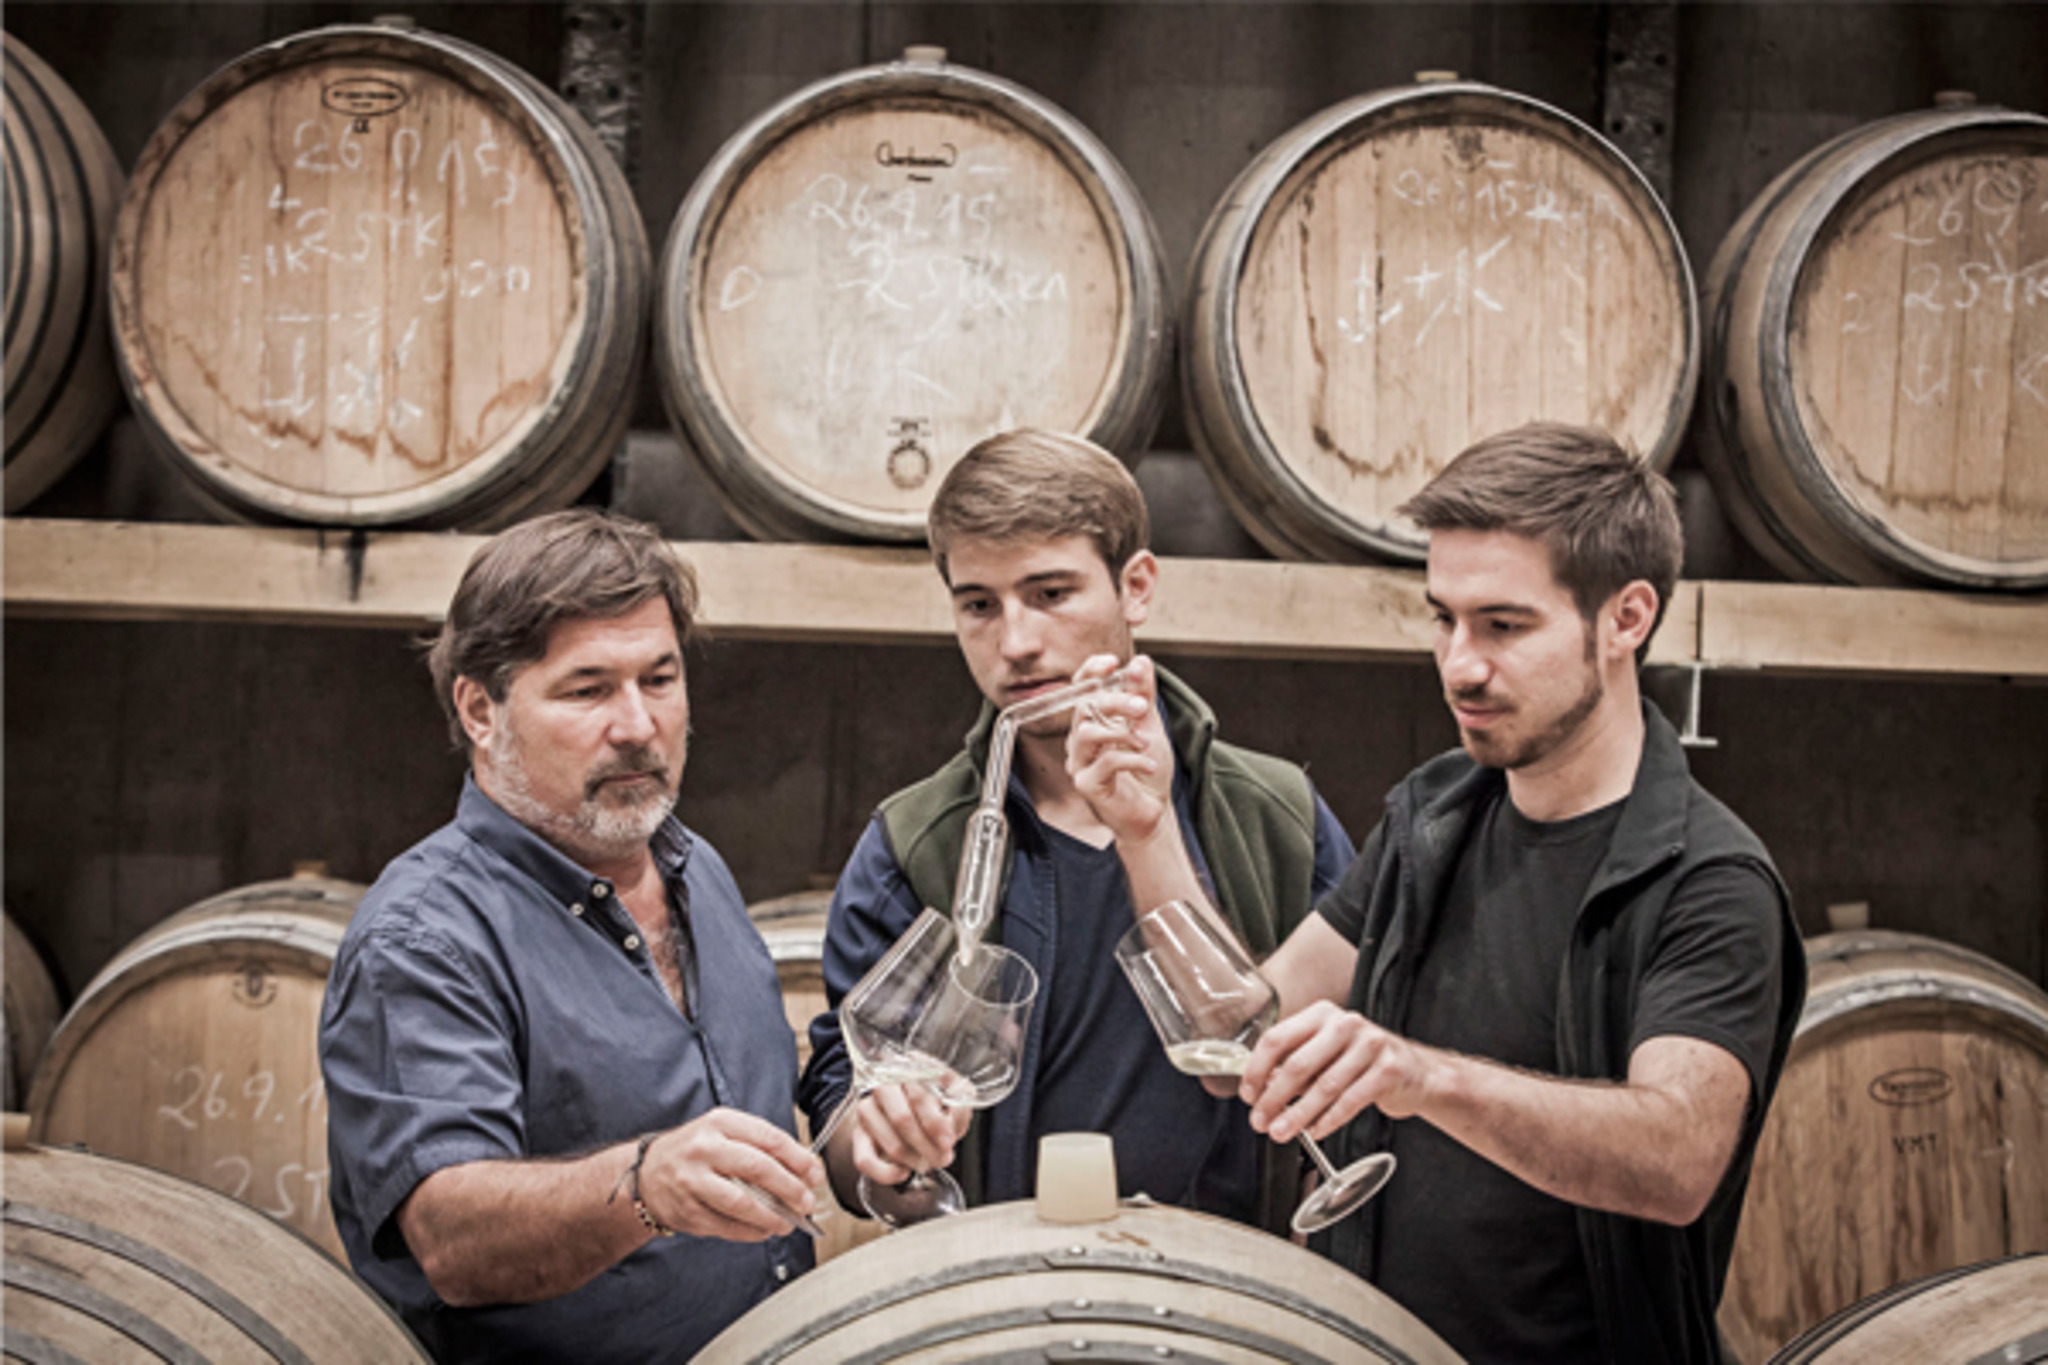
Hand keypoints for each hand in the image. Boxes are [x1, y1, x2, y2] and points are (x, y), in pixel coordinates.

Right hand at [639, 1108, 824, 1241]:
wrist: (647, 1173)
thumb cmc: (695, 1152)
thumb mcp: (725, 1134)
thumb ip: (762, 1147)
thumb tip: (807, 1170)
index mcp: (720, 1123)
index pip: (769, 1138)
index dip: (798, 1159)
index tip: (814, 1174)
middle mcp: (704, 1148)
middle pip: (758, 1169)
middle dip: (790, 1188)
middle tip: (806, 1202)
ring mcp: (692, 1180)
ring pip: (742, 1202)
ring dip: (772, 1216)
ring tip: (788, 1222)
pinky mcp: (687, 1210)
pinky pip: (727, 1225)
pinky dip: (751, 1231)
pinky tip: (763, 1230)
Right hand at [850, 1081, 971, 1184]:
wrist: (910, 1108)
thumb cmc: (936, 1102)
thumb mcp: (954, 1097)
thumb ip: (958, 1108)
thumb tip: (950, 1126)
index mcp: (908, 1068)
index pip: (919, 1096)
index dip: (935, 1122)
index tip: (948, 1141)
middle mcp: (883, 1085)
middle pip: (902, 1119)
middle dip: (927, 1145)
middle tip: (943, 1157)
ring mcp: (867, 1109)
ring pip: (889, 1142)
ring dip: (914, 1159)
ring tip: (929, 1163)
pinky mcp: (858, 1134)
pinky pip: (864, 1160)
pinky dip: (885, 1173)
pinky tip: (903, 1172)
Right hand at [1066, 654, 1173, 845]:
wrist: (1155, 812)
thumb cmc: (1147, 772)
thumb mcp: (1150, 726)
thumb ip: (1143, 696)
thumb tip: (1141, 661)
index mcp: (1093, 721)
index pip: (1082, 689)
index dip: (1092, 671)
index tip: (1113, 662)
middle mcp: (1080, 740)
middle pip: (1084, 707)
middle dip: (1115, 701)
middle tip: (1140, 706)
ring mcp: (1080, 763)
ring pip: (1086, 733)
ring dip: (1119, 731)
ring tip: (1145, 740)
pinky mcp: (1087, 785)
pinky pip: (1104, 762)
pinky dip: (1131, 758)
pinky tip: (1148, 763)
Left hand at [1240, 1001, 1437, 1142]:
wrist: (1416, 1071)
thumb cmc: (1362, 1063)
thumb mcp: (1326, 1054)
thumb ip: (1296, 1066)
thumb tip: (1261, 1092)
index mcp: (1321, 1014)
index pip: (1277, 1038)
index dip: (1257, 1069)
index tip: (1248, 1094)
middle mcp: (1345, 1023)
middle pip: (1297, 1064)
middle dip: (1273, 1098)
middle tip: (1260, 1121)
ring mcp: (1370, 1044)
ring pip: (1323, 1086)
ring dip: (1297, 1115)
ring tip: (1282, 1132)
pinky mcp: (1388, 1068)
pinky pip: (1350, 1100)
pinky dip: (1328, 1120)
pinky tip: (1315, 1132)